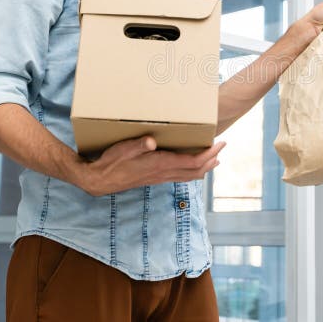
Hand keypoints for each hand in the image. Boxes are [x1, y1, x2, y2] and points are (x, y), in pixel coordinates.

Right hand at [78, 136, 224, 195]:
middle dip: (211, 159)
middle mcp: (163, 173)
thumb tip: (152, 142)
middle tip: (222, 148)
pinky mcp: (155, 178)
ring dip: (204, 167)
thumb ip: (139, 145)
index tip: (219, 145)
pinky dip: (192, 171)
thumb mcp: (123, 149)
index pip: (192, 162)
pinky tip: (192, 166)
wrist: (100, 180)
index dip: (208, 154)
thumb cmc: (112, 162)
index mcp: (160, 164)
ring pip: (189, 176)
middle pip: (195, 170)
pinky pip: (180, 177)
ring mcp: (160, 178)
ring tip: (214, 159)